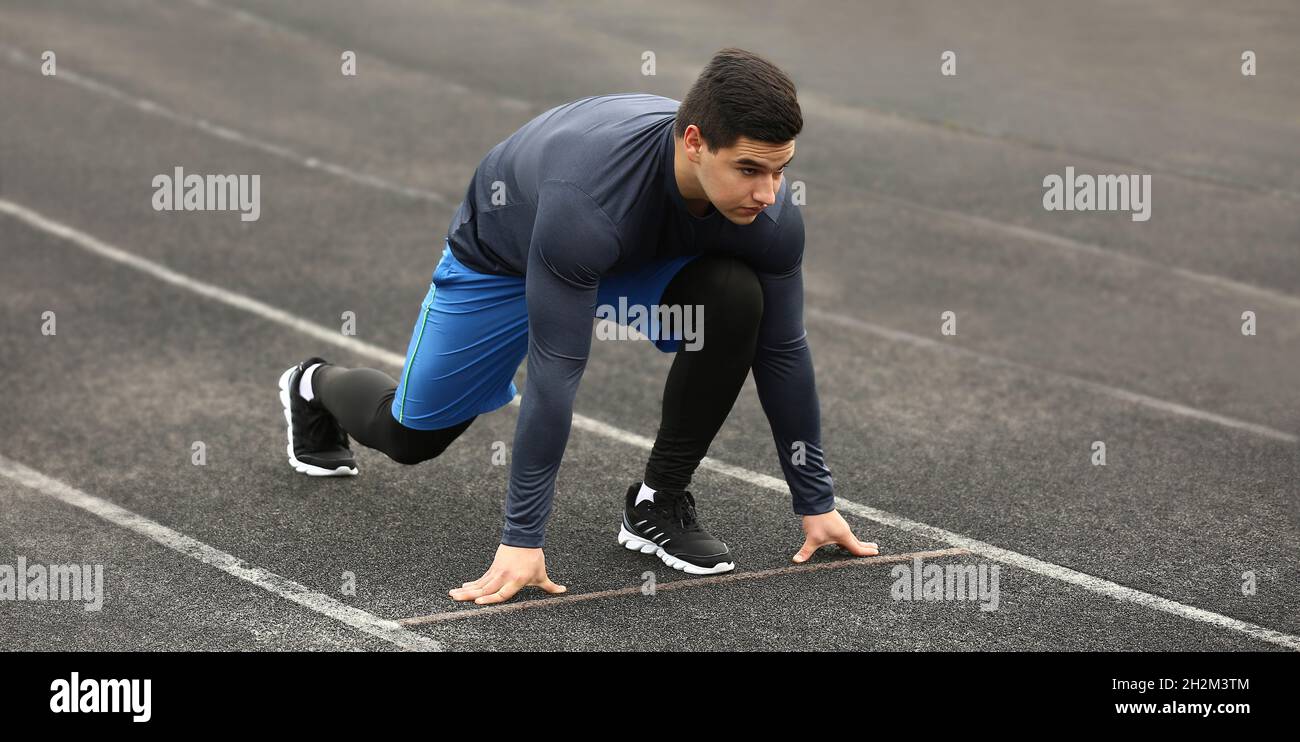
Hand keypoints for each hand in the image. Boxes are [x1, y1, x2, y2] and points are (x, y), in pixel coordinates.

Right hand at [448, 544, 566, 604]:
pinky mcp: (493, 567)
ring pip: (480, 583)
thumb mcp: (541, 574)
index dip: (490, 598)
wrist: (525, 537)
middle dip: (470, 595)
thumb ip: (550, 586)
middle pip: (485, 588)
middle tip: (456, 598)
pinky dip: (471, 584)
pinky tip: (462, 588)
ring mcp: (497, 571)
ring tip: (453, 594)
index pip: (502, 593)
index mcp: (517, 580)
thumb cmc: (534, 558)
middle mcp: (505, 576)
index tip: (478, 601)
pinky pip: (481, 578)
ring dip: (466, 590)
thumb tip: (563, 591)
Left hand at [792, 510, 878, 562]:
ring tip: (861, 548)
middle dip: (866, 547)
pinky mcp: (836, 522)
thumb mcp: (811, 538)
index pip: (857, 548)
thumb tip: (796, 561)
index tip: (876, 553)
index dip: (866, 552)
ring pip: (850, 538)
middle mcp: (845, 531)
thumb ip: (805, 551)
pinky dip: (847, 540)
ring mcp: (841, 526)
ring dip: (856, 544)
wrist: (815, 502)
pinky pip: (844, 534)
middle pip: (857, 542)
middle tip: (876, 548)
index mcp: (843, 536)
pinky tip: (841, 545)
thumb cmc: (817, 520)